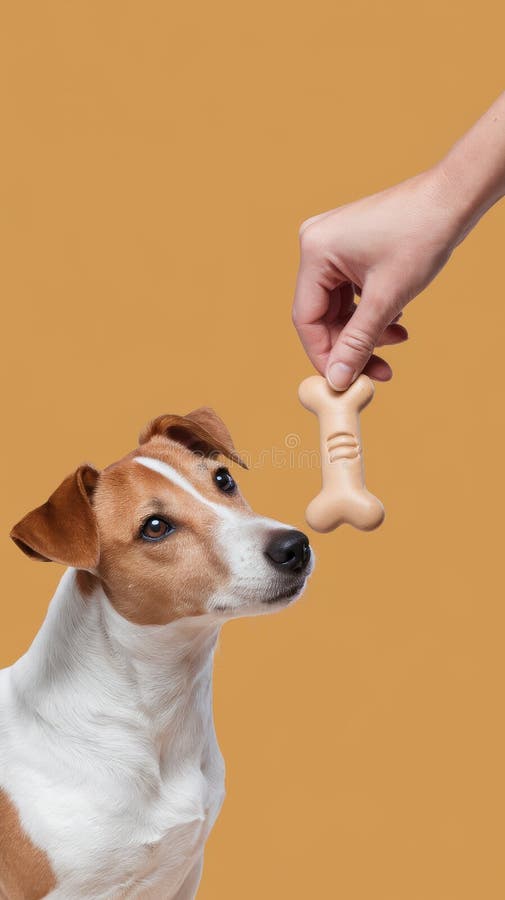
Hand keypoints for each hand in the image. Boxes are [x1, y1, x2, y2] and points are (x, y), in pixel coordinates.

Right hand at [292, 167, 459, 388]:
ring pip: (340, 307)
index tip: (345, 380)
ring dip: (366, 330)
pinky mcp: (350, 248)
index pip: (306, 319)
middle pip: (323, 315)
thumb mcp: (387, 298)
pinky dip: (372, 310)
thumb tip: (338, 379)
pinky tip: (397, 317)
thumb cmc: (421, 235)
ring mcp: (332, 245)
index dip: (325, 354)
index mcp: (314, 251)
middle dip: (352, 344)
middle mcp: (316, 245)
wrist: (453, 197)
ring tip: (399, 337)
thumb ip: (357, 342)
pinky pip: (351, 292)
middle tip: (379, 369)